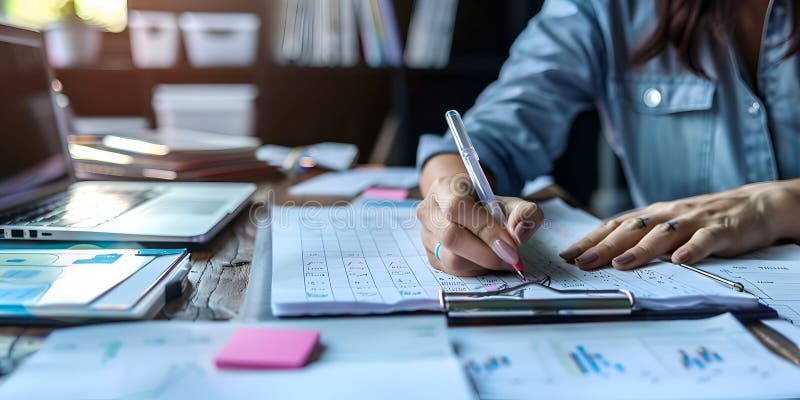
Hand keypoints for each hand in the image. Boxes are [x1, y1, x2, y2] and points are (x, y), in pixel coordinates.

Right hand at [416, 173, 543, 275]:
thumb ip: (524, 214)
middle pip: (450, 236)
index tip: (510, 246)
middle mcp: (429, 211)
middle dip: (485, 253)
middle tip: (509, 258)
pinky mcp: (430, 256)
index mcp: (444, 188)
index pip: (457, 208)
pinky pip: (451, 271)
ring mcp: (426, 235)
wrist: (469, 213)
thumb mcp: (510, 204)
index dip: (484, 229)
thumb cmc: (488, 208)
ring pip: (451, 258)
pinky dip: (474, 269)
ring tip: (500, 258)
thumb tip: (519, 234)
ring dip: (481, 263)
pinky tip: (484, 261)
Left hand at [559, 180, 799, 269]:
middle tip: (583, 262)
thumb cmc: (702, 219)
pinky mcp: (720, 231)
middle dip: (604, 246)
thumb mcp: (667, 224)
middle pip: (631, 230)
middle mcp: (667, 215)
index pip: (614, 226)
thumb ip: (640, 236)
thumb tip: (601, 254)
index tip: (567, 255)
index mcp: (651, 215)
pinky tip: (680, 261)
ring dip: (641, 250)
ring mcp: (693, 222)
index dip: (590, 240)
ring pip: (662, 234)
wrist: (753, 204)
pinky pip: (704, 241)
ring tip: (620, 263)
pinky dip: (692, 250)